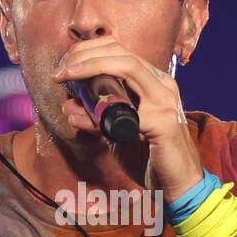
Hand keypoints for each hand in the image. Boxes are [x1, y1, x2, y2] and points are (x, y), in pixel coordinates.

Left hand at [53, 35, 203, 200]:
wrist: (177, 186)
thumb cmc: (149, 158)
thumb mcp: (115, 134)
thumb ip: (96, 118)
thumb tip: (69, 106)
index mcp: (152, 82)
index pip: (119, 50)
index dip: (88, 51)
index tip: (63, 66)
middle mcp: (161, 84)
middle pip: (121, 52)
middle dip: (84, 55)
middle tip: (59, 72)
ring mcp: (165, 100)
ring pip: (127, 66)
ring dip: (91, 67)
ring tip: (66, 77)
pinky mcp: (165, 122)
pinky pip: (126, 110)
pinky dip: (97, 113)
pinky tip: (80, 119)